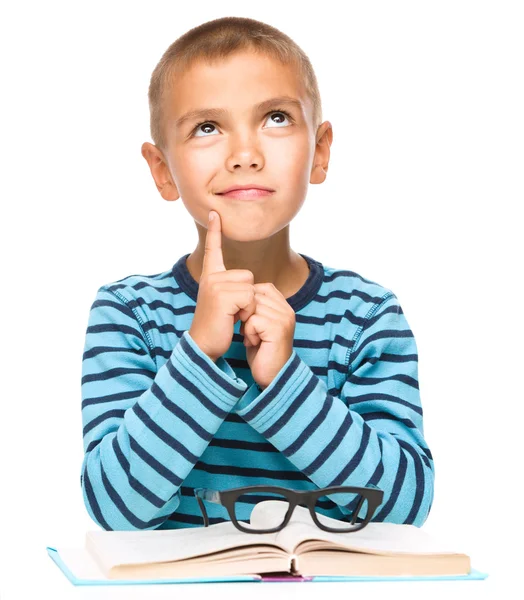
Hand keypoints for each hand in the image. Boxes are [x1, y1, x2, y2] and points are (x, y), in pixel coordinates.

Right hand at [188, 211, 256, 361]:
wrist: (204, 346)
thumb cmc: (218, 327)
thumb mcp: (225, 303)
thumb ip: (232, 288)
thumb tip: (250, 286)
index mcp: (210, 277)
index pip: (213, 249)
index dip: (215, 231)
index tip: (215, 212)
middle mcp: (211, 277)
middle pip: (248, 276)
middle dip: (248, 296)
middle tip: (232, 312)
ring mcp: (215, 285)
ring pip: (250, 287)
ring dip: (248, 306)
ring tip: (232, 316)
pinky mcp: (222, 295)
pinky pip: (249, 297)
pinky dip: (247, 311)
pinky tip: (233, 320)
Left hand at [239, 283, 295, 389]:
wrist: (271, 375)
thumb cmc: (262, 350)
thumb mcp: (258, 324)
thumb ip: (255, 307)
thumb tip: (239, 291)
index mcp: (283, 306)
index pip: (260, 288)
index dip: (248, 303)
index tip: (249, 322)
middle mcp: (286, 309)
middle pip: (254, 296)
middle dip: (246, 314)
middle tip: (251, 332)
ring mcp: (284, 318)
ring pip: (252, 307)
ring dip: (247, 325)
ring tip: (254, 338)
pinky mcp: (278, 329)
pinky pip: (253, 321)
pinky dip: (249, 333)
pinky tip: (255, 343)